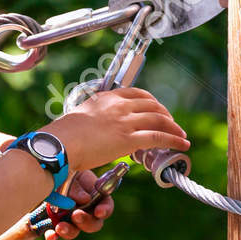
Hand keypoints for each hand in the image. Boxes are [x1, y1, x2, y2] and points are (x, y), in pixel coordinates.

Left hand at [41, 168, 115, 239]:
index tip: (99, 212)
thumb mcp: (71, 172)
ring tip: (60, 227)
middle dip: (86, 222)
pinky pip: (56, 234)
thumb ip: (77, 186)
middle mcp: (86, 210)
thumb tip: (85, 199)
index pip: (106, 205)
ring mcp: (70, 219)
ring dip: (69, 231)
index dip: (105, 210)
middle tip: (76, 215)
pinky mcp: (55, 223)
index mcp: (95, 195)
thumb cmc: (64, 169)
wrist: (46, 171)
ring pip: (75, 231)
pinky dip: (53, 236)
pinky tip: (50, 236)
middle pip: (93, 223)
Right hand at [44, 87, 188, 171]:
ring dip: (174, 129)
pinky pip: (158, 137)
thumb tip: (98, 130)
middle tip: (172, 125)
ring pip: (159, 120)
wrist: (59, 143)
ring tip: (181, 136)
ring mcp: (125, 121)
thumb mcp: (81, 117)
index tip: (158, 110)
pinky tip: (181, 145)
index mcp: (107, 98)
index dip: (152, 102)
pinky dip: (173, 141)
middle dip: (166, 115)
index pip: (137, 94)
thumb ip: (95, 119)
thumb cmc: (63, 136)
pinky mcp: (128, 139)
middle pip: (153, 106)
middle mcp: (119, 106)